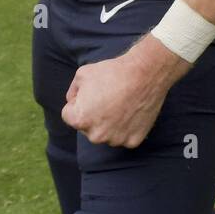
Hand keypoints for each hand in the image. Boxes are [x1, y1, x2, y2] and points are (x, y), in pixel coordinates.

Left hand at [61, 34, 189, 147]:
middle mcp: (96, 135)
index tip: (93, 91)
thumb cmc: (113, 71)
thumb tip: (73, 102)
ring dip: (110, 122)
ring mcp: (116, 140)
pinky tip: (131, 111)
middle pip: (87, 126)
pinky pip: (124, 137)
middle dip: (93, 114)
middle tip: (109, 97)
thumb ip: (72, 92)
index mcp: (80, 120)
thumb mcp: (82, 74)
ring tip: (121, 103)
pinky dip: (127, 127)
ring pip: (106, 133)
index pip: (69, 114)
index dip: (79, 100)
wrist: (145, 73)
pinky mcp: (133, 141)